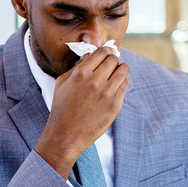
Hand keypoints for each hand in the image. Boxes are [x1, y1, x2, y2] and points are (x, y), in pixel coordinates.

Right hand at [34, 46, 129, 179]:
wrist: (66, 135)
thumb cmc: (61, 108)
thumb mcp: (62, 83)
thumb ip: (77, 66)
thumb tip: (90, 55)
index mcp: (81, 73)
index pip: (101, 52)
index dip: (106, 50)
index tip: (107, 53)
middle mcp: (95, 81)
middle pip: (114, 59)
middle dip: (113, 59)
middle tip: (111, 64)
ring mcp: (107, 93)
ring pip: (124, 70)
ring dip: (120, 69)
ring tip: (116, 73)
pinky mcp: (115, 105)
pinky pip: (125, 85)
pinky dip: (122, 82)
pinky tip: (115, 86)